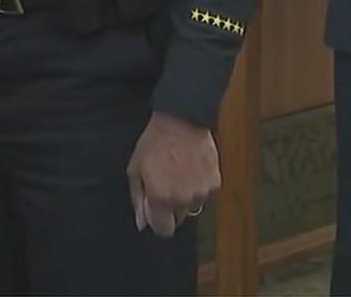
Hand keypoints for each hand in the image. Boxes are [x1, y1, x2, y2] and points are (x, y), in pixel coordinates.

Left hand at [126, 112, 219, 237]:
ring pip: (192, 204)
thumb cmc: (154, 143)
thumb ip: (138, 198)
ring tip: (179, 170)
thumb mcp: (135, 168)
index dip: (159, 221)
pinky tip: (191, 166)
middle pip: (178, 217)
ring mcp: (201, 192)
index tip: (155, 209)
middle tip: (166, 182)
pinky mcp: (215, 183)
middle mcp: (183, 200)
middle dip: (171, 205)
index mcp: (161, 199)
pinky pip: (205, 191)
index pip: (164, 230)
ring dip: (186, 194)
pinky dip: (199, 184)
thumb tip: (143, 222)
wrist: (182, 120)